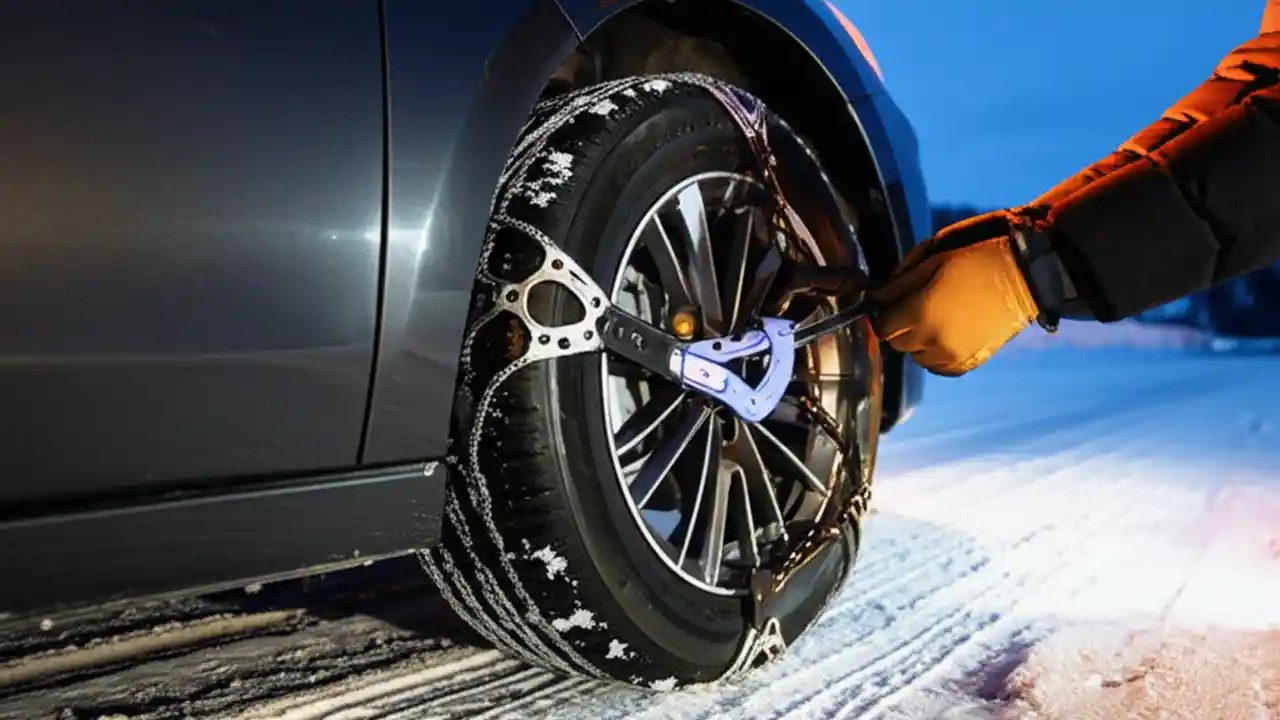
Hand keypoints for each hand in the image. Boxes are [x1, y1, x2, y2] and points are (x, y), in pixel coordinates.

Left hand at [871, 211, 1039, 376]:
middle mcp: (934, 339)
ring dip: (917, 342)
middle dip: (898, 327)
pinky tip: (944, 335)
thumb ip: (899, 283)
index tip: (888, 303)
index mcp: (921, 312)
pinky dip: (935, 355)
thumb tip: (875, 298)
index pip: (883, 325)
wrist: (1025, 276)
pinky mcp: (970, 363)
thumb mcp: (933, 260)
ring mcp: (953, 355)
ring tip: (931, 321)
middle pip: (897, 344)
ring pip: (916, 357)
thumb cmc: (977, 260)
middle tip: (910, 308)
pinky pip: (939, 368)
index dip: (882, 313)